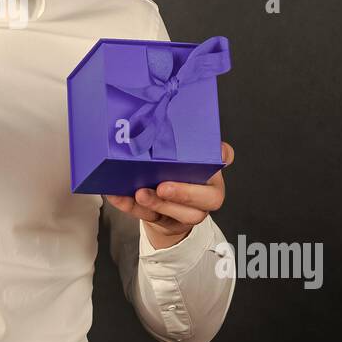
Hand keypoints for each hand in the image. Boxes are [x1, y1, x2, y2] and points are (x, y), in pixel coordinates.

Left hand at [105, 141, 233, 249]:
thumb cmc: (172, 175)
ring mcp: (189, 212)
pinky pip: (151, 217)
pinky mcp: (168, 223)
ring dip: (157, 204)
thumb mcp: (174, 157)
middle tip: (163, 187)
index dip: (222, 154)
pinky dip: (132, 207)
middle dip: (184, 193)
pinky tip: (118, 197)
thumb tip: (164, 119)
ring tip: (139, 194)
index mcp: (209, 171)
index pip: (222, 158)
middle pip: (209, 198)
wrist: (164, 208)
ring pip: (182, 215)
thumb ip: (177, 144)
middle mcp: (205, 193)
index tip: (218, 150)